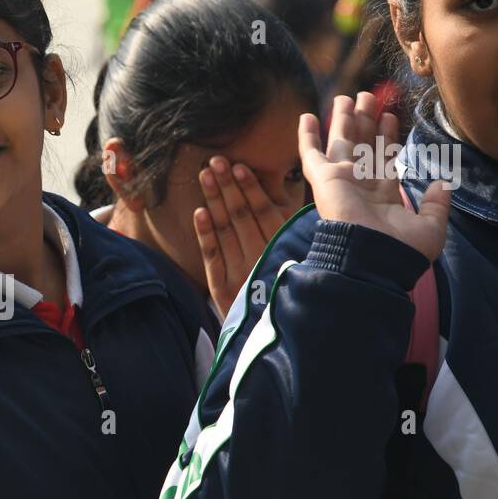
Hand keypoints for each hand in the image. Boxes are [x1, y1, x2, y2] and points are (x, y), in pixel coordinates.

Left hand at [193, 157, 295, 317]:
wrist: (272, 337)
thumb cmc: (287, 290)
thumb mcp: (297, 261)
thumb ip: (289, 234)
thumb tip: (283, 201)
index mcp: (283, 250)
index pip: (265, 213)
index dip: (251, 189)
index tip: (239, 167)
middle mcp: (261, 260)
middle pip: (241, 217)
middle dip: (228, 186)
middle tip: (215, 161)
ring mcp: (240, 274)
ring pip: (225, 231)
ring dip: (214, 200)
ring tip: (205, 175)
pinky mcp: (222, 289)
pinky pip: (212, 258)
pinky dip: (206, 235)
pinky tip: (200, 212)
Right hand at [299, 93, 450, 262]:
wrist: (373, 259)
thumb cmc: (401, 249)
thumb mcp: (430, 227)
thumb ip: (436, 204)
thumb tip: (441, 185)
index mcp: (383, 196)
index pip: (384, 159)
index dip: (387, 137)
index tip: (390, 117)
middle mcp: (361, 185)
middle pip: (363, 145)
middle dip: (367, 121)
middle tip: (369, 97)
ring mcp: (341, 180)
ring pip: (342, 142)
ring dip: (344, 119)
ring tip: (348, 95)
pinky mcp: (324, 179)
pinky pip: (311, 153)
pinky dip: (307, 136)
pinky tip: (307, 116)